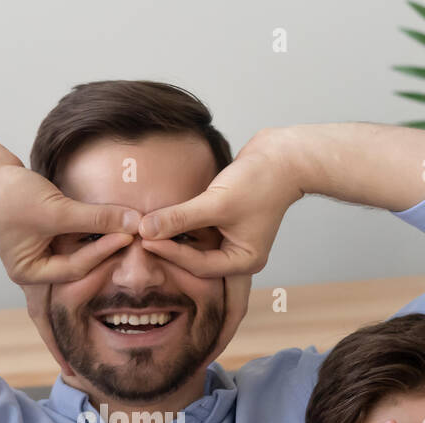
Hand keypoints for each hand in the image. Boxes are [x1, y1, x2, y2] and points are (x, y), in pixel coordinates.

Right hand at [0, 157, 142, 285]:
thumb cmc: (6, 195)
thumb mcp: (55, 209)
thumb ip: (95, 217)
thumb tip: (132, 222)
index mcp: (32, 272)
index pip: (78, 267)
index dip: (105, 251)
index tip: (130, 235)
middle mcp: (36, 263)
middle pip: (80, 263)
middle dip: (105, 251)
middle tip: (135, 241)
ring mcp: (40, 244)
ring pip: (79, 245)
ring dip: (101, 236)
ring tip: (128, 228)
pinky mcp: (44, 224)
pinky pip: (73, 229)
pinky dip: (89, 223)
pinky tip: (111, 217)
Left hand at [136, 129, 301, 277]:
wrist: (285, 155)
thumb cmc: (260, 180)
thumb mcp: (217, 202)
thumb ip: (180, 218)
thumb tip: (145, 229)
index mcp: (243, 261)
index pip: (199, 265)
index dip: (170, 253)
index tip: (144, 240)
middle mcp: (238, 256)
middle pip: (196, 262)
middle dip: (169, 252)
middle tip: (140, 240)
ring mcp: (233, 240)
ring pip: (195, 247)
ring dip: (173, 239)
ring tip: (146, 231)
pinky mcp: (226, 223)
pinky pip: (199, 232)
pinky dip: (182, 227)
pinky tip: (161, 220)